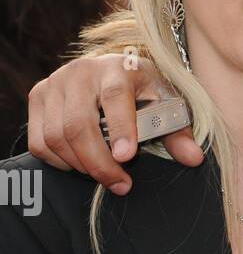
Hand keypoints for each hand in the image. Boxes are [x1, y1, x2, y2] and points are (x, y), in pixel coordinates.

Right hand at [27, 53, 201, 193]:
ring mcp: (54, 83)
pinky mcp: (37, 97)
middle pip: (78, 125)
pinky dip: (59, 161)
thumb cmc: (143, 92)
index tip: (125, 157)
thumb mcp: (165, 106)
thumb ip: (177, 133)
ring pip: (57, 137)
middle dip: (99, 163)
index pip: (115, 98)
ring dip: (81, 165)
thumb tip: (193, 159)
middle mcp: (81, 72)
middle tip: (120, 184)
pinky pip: (40, 141)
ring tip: (105, 173)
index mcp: (117, 69)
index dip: (120, 129)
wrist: (114, 71)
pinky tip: (80, 162)